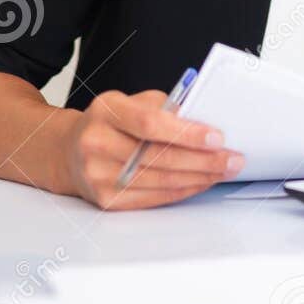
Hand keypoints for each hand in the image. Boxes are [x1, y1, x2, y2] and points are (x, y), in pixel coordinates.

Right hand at [60, 90, 242, 209]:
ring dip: (200, 177)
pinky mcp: (106, 200)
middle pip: (160, 157)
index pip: (150, 123)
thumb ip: (164, 108)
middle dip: (204, 160)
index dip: (187, 132)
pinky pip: (154, 198)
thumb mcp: (131, 102)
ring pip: (161, 180)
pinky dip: (183, 190)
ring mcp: (99, 175)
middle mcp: (97, 143)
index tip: (217, 137)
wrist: (71, 152)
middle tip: (233, 158)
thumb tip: (205, 122)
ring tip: (224, 170)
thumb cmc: (110, 123)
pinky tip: (201, 182)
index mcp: (106, 111)